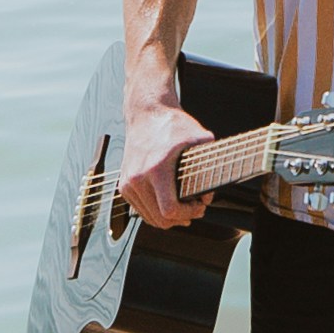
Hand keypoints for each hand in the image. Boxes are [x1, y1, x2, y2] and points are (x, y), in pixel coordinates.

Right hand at [120, 96, 207, 227]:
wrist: (146, 113)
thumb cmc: (172, 125)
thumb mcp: (200, 137)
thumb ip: (209, 166)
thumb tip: (209, 194)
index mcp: (156, 170)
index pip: (170, 210)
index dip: (189, 213)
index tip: (200, 205)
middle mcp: (138, 179)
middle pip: (160, 219)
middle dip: (182, 218)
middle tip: (196, 209)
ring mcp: (128, 183)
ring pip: (150, 217)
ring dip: (168, 217)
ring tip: (184, 206)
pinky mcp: (124, 184)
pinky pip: (141, 210)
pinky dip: (156, 211)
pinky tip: (169, 202)